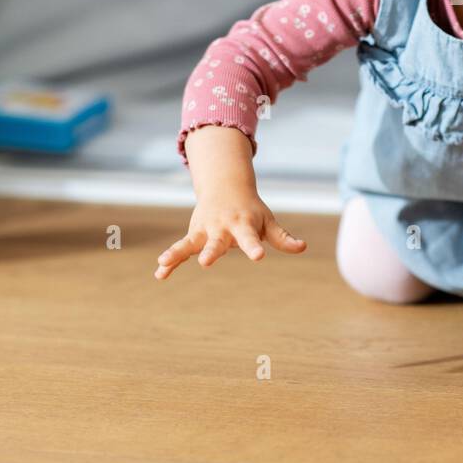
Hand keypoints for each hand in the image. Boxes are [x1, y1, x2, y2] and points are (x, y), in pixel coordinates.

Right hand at [154, 189, 305, 279]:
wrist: (225, 187)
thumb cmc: (250, 209)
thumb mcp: (267, 221)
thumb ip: (282, 237)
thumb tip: (303, 247)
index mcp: (242, 225)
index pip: (249, 239)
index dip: (253, 248)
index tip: (259, 257)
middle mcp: (221, 228)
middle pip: (216, 242)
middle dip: (211, 252)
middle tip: (205, 263)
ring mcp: (204, 232)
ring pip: (189, 243)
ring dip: (177, 253)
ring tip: (164, 263)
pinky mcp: (193, 236)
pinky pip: (179, 250)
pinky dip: (170, 261)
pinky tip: (160, 275)